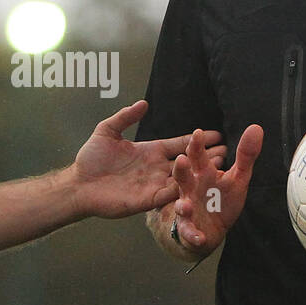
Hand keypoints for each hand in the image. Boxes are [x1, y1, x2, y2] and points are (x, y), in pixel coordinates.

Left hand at [71, 100, 224, 217]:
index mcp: (151, 151)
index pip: (179, 144)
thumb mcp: (107, 131)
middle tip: (227, 152)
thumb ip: (125, 117)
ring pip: (183, 179)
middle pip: (187, 162)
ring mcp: (154, 185)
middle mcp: (156, 168)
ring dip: (199, 175)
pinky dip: (183, 192)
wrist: (79, 184)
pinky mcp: (147, 201)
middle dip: (206, 157)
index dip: (197, 140)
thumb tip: (143, 103)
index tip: (217, 134)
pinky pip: (169, 196)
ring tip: (219, 169)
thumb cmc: (91, 159)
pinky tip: (197, 188)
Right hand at [170, 124, 263, 254]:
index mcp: (202, 173)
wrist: (214, 229)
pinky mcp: (189, 229)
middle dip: (181, 170)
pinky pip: (189, 232)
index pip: (197, 156)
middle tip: (181, 160)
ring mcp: (187, 209)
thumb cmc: (222, 199)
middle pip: (183, 177)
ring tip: (186, 206)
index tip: (197, 134)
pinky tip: (200, 238)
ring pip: (181, 206)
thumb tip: (256, 127)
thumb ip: (246, 155)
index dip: (196, 145)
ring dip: (182, 206)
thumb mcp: (238, 177)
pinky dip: (193, 236)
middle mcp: (190, 189)